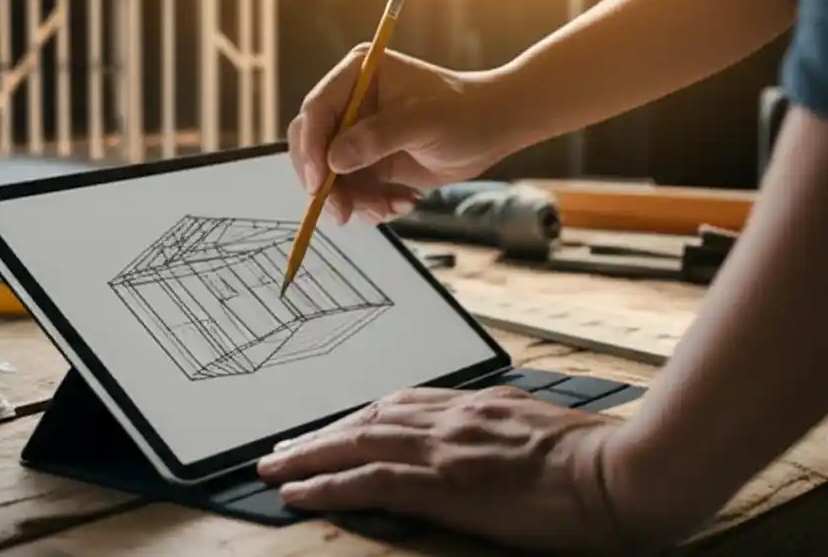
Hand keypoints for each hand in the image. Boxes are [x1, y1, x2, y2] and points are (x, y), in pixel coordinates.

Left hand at [256, 385, 635, 554]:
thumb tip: (480, 443)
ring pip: (357, 444)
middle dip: (320, 434)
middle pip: (367, 418)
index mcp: (476, 406)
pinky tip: (299, 493)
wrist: (624, 473)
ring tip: (273, 468)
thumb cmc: (597, 460)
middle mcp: (452, 418)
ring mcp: (446, 448)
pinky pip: (371, 481)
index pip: (400, 405)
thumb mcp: (541, 431)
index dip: (358, 417)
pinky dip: (328, 485)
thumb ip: (501, 430)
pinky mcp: (445, 483)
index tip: (332, 427)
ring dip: (308, 456)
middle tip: (282, 447)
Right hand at [287, 47, 520, 224]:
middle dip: (326, 183)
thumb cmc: (463, 112)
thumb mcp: (422, 122)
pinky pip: (353, 190)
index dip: (311, 148)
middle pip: (313, 146)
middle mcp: (349, 103)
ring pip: (331, 176)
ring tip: (389, 208)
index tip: (319, 183)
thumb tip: (333, 161)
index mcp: (356, 76)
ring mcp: (357, 134)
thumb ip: (377, 138)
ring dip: (355, 200)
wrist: (494, 129)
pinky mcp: (369, 161)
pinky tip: (404, 202)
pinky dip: (372, 204)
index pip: (316, 111)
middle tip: (342, 212)